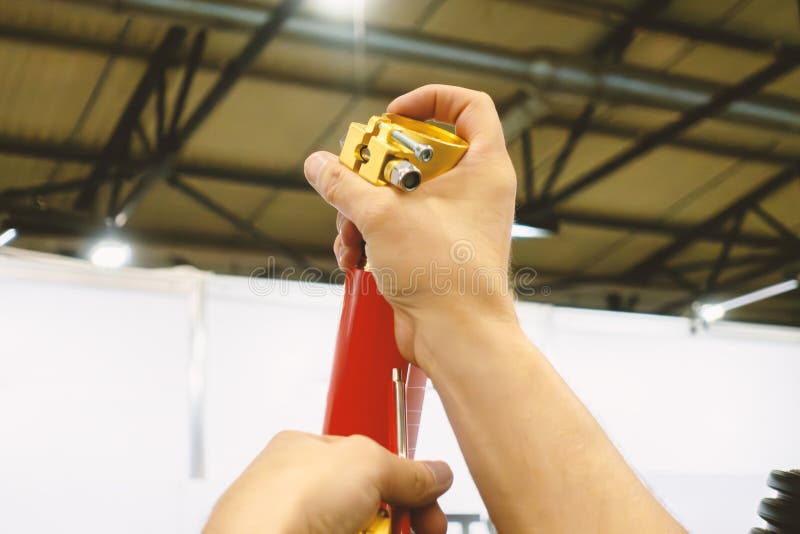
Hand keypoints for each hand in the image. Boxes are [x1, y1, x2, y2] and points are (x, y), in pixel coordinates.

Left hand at [203, 431, 452, 533]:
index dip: (403, 480)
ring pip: (365, 530)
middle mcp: (301, 491)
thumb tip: (436, 473)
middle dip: (402, 515)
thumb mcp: (366, 464)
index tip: (429, 498)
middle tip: (425, 527)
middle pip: (371, 503)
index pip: (369, 460)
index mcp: (306, 451)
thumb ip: (408, 469)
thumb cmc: (285, 503)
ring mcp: (303, 526)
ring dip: (387, 533)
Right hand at [304, 85, 517, 368]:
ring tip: (349, 238)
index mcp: (483, 167)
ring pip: (399, 194)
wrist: (457, 336)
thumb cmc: (444, 274)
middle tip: (352, 182)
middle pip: (417, 153)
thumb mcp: (383, 216)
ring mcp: (454, 220)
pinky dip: (371, 237)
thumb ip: (344, 183)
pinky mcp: (434, 248)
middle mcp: (474, 190)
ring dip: (362, 212)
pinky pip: (397, 226)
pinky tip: (353, 258)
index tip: (392, 115)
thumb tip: (318, 164)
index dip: (430, 99)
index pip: (469, 106)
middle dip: (373, 171)